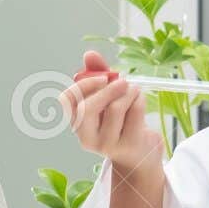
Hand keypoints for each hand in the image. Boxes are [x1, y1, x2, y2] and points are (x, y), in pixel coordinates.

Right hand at [59, 51, 164, 177]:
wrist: (140, 153)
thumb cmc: (121, 122)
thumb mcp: (108, 99)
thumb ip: (99, 75)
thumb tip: (89, 54)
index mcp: (77, 123)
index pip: (67, 100)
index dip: (84, 85)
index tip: (103, 78)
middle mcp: (86, 137)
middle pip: (88, 108)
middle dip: (109, 89)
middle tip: (123, 81)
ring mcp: (107, 144)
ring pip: (116, 108)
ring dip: (130, 92)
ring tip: (134, 90)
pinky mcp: (128, 145)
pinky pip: (135, 113)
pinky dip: (140, 100)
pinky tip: (140, 99)